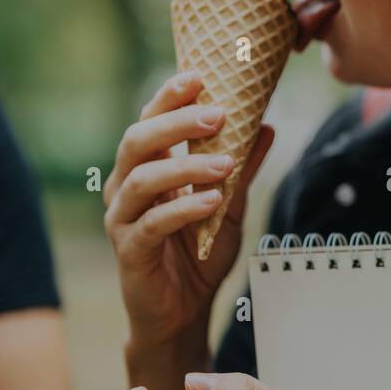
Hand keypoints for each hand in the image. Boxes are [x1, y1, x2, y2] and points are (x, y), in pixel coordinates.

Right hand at [103, 70, 274, 345]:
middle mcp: (127, 188)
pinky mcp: (129, 251)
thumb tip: (267, 126)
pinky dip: (183, 208)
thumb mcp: (230, 207)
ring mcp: (122, 219)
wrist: (184, 313)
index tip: (200, 75)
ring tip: (225, 164)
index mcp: (147, 169)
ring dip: (186, 167)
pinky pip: (151, 224)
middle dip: (177, 122)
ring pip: (142, 179)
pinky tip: (212, 200)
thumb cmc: (200, 255)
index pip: (150, 121)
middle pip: (138, 141)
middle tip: (218, 115)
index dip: (169, 96)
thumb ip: (243, 169)